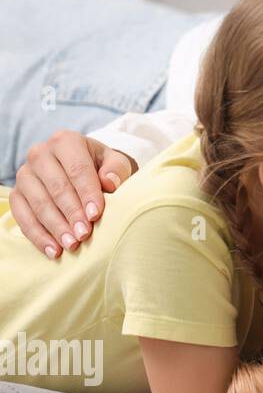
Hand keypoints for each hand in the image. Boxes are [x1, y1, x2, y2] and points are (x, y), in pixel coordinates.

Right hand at [10, 130, 135, 257]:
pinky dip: (38, 235)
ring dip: (55, 227)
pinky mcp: (16, 194)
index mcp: (66, 141)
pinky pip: (23, 216)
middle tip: (84, 235)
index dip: (87, 193)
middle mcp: (40, 153)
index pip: (77, 169)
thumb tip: (109, 182)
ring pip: (38, 203)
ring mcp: (24, 174)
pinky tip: (53, 251)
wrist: (82, 168)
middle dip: (71, 214)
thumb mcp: (115, 162)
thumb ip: (117, 169)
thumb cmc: (101, 166)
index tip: (96, 215)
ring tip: (72, 245)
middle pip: (56, 188)